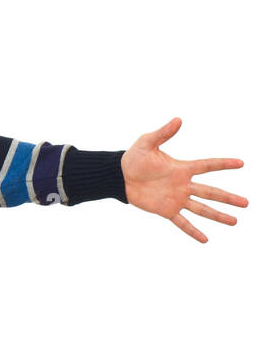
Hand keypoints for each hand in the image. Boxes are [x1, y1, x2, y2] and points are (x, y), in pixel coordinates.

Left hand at [121, 117, 245, 242]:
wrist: (118, 176)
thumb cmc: (133, 158)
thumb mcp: (147, 143)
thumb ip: (163, 133)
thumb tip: (178, 119)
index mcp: (181, 168)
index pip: (207, 166)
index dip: (223, 164)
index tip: (241, 163)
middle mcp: (183, 185)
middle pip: (210, 192)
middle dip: (228, 198)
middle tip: (246, 203)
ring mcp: (176, 199)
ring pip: (201, 209)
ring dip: (218, 215)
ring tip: (235, 221)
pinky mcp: (166, 210)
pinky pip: (182, 222)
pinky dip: (192, 231)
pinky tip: (205, 240)